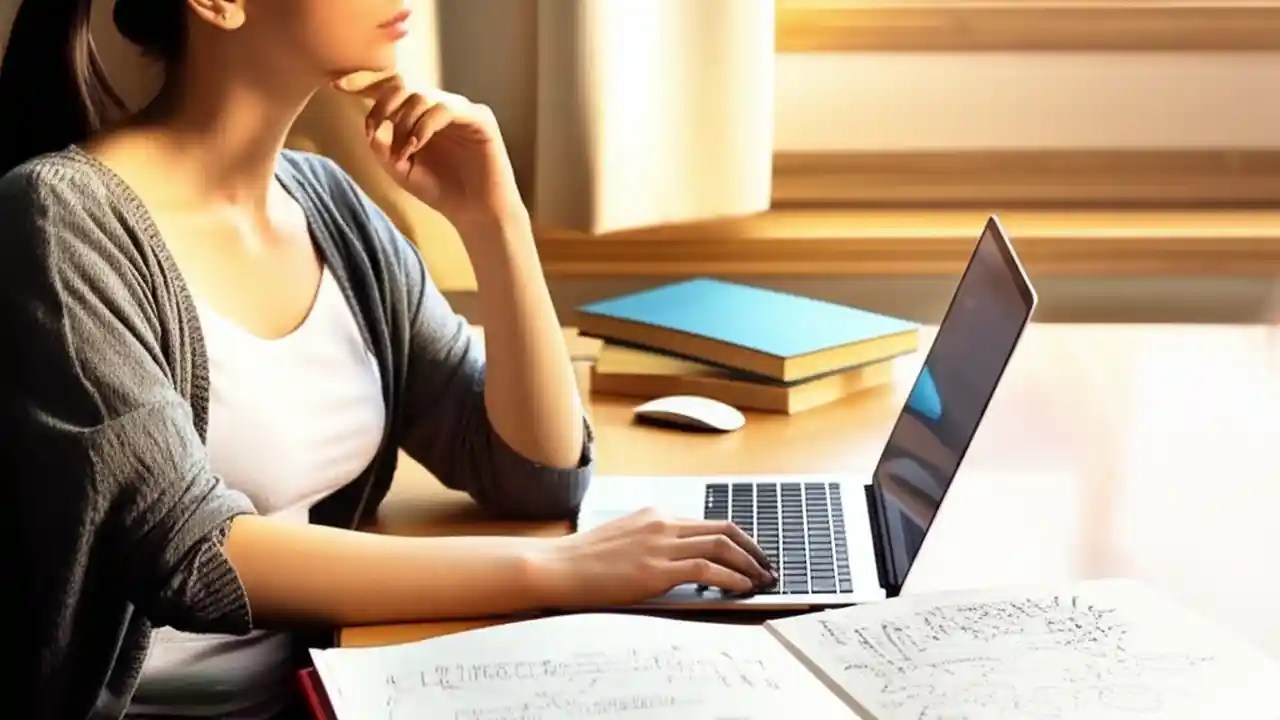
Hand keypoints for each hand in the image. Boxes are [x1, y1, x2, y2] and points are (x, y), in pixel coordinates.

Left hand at [332, 72, 524, 230]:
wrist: (477, 214)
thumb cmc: (441, 191)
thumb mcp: (401, 171)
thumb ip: (382, 148)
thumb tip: (370, 126)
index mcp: (418, 116)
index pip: (390, 90)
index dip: (364, 84)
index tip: (337, 87)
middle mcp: (439, 106)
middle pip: (403, 84)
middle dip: (383, 105)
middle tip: (374, 129)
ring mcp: (460, 110)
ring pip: (423, 95)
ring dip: (404, 121)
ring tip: (402, 151)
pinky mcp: (479, 118)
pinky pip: (446, 108)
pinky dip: (425, 125)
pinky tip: (416, 144)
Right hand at [532, 508, 776, 608]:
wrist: (559, 567)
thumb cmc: (584, 559)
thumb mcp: (624, 539)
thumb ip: (652, 542)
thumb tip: (678, 560)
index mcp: (656, 514)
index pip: (707, 523)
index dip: (736, 539)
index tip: (750, 554)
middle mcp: (663, 523)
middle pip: (724, 529)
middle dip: (752, 549)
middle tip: (768, 566)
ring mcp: (660, 544)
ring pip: (721, 545)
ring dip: (748, 563)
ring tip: (762, 580)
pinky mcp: (656, 568)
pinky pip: (706, 568)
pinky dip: (731, 577)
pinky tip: (741, 588)